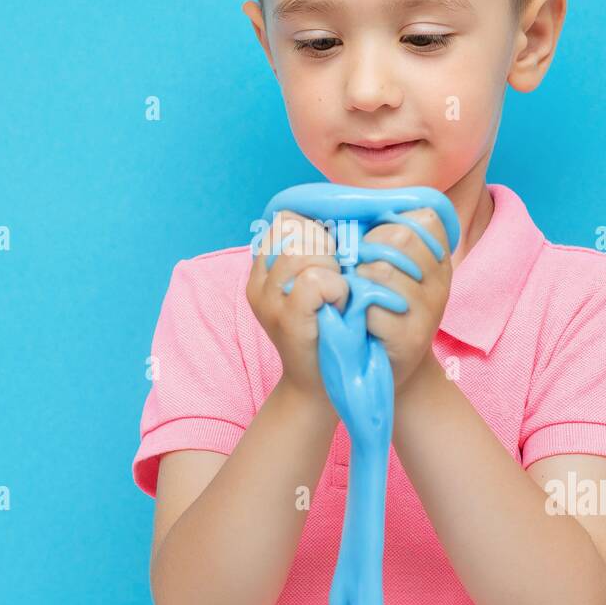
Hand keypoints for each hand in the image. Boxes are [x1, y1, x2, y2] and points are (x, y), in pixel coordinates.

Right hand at [247, 210, 349, 409]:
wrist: (324, 387)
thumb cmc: (331, 330)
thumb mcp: (318, 286)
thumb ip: (320, 253)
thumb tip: (347, 217)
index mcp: (263, 270)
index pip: (285, 220)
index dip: (316, 229)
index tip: (333, 255)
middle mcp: (258, 283)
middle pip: (293, 231)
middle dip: (326, 247)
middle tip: (339, 279)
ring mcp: (268, 302)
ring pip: (302, 252)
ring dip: (332, 267)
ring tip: (340, 293)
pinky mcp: (286, 320)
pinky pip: (313, 280)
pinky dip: (335, 287)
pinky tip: (341, 304)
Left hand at [354, 207, 452, 389]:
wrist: (379, 371)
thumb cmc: (374, 309)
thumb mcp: (387, 268)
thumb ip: (379, 236)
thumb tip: (337, 206)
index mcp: (438, 259)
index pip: (424, 219)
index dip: (389, 227)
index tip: (374, 248)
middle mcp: (441, 282)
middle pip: (400, 239)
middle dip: (367, 251)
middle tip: (358, 275)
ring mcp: (430, 311)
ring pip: (382, 271)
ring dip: (357, 282)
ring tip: (356, 297)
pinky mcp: (411, 338)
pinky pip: (373, 307)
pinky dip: (356, 311)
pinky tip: (358, 320)